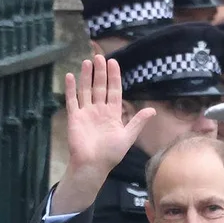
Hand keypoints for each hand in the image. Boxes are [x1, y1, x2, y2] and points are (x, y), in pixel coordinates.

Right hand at [51, 52, 156, 214]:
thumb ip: (137, 122)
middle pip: (99, 87)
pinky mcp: (74, 117)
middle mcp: (99, 110)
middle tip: (99, 56)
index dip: (114, 77)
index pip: (114, 90)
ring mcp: (86, 113)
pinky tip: (70, 76)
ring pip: (86, 90)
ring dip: (86, 76)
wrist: (92, 165)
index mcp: (112, 114)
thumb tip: (153, 110)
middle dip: (100, 72)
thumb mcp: (127, 137)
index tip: (113, 62)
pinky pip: (72, 100)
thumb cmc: (110, 154)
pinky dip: (70, 89)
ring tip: (87, 62)